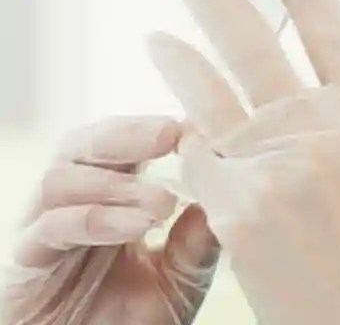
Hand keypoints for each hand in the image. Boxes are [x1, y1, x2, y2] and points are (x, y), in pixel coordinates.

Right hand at [1, 116, 220, 324]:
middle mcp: (69, 206)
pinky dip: (95, 219)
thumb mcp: (180, 278)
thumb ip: (198, 240)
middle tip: (171, 135)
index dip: (151, 127)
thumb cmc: (132, 321)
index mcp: (107, 199)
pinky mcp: (25, 264)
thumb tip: (227, 191)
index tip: (194, 123)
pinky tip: (136, 227)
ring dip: (117, 184)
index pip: (119, 144)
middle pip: (81, 145)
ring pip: (60, 178)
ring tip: (163, 203)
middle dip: (127, 133)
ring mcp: (43, 232)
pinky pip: (50, 227)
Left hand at [146, 0, 339, 324]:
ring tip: (156, 33)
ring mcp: (271, 166)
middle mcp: (322, 129)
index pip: (326, 21)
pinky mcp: (230, 207)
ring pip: (205, 92)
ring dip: (176, 57)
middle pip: (250, 36)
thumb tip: (310, 96)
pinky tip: (189, 137)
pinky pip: (198, 160)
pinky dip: (194, 146)